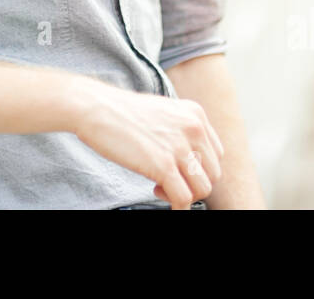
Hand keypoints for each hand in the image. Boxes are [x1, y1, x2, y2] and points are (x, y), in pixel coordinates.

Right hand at [72, 79, 223, 208]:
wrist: (96, 107)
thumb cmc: (121, 111)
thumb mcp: (163, 111)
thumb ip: (180, 129)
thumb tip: (186, 156)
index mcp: (195, 114)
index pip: (216, 154)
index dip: (199, 168)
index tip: (180, 170)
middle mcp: (194, 128)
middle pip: (213, 173)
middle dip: (193, 183)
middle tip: (168, 181)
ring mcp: (180, 147)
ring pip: (203, 189)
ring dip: (184, 195)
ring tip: (161, 188)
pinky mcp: (164, 165)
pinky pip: (183, 198)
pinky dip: (176, 206)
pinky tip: (160, 197)